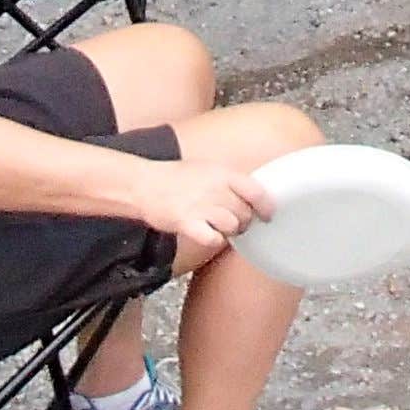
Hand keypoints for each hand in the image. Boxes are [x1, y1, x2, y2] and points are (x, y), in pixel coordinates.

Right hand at [133, 158, 275, 250]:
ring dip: (230, 231)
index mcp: (221, 173)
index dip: (265, 206)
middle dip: (244, 222)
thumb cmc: (174, 177)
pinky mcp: (187, 223)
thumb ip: (228, 181)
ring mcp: (201, 206)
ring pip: (233, 226)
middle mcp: (215, 189)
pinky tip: (208, 234)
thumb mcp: (206, 169)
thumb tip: (251, 195)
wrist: (143, 184)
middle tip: (236, 223)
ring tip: (220, 228)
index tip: (267, 214)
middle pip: (245, 213)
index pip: (256, 191)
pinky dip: (214, 240)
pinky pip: (213, 238)